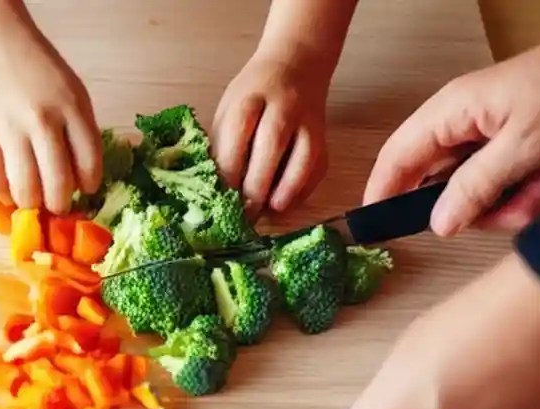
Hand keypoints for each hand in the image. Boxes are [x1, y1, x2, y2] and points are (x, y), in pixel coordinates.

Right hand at [0, 17, 101, 213]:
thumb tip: (79, 179)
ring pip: (25, 190)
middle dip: (61, 204)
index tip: (85, 189)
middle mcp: (42, 121)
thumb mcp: (73, 93)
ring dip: (33, 204)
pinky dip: (3, 194)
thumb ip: (79, 131)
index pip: (89, 163)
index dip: (89, 185)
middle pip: (58, 184)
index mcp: (72, 107)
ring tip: (34, 200)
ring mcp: (9, 130)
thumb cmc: (39, 71)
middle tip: (58, 204)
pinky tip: (9, 189)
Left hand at [212, 50, 331, 217]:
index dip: (230, 171)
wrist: (296, 63)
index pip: (238, 136)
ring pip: (304, 157)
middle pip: (271, 146)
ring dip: (287, 189)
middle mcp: (283, 107)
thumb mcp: (229, 110)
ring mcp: (308, 121)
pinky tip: (287, 202)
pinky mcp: (324, 136)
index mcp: (250, 99)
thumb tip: (215, 188)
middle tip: (244, 214)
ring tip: (270, 210)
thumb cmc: (253, 94)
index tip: (221, 197)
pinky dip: (304, 188)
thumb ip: (223, 145)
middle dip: (257, 185)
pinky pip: (319, 166)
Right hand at [365, 10, 539, 236]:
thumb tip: (438, 223)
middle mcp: (463, 125)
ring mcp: (489, 137)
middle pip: (444, 186)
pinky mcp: (514, 145)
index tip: (378, 225)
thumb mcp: (524, 145)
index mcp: (451, 113)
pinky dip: (533, 188)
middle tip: (517, 206)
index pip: (397, 157)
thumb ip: (475, 187)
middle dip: (483, 205)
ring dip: (517, 198)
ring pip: (481, 192)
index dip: (383, 191)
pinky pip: (508, 184)